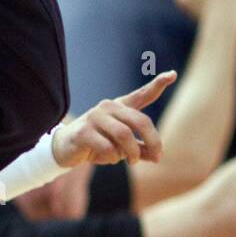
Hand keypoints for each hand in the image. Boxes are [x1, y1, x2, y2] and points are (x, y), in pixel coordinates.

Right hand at [49, 71, 175, 167]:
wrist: (63, 149)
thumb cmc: (95, 145)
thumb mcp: (120, 147)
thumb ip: (138, 149)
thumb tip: (157, 156)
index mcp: (119, 107)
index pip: (141, 95)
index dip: (157, 84)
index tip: (171, 75)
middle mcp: (108, 107)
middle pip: (140, 121)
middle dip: (153, 141)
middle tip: (157, 157)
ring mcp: (95, 118)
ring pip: (124, 135)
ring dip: (132, 152)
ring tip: (132, 161)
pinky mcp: (83, 132)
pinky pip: (107, 147)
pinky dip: (113, 157)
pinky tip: (109, 158)